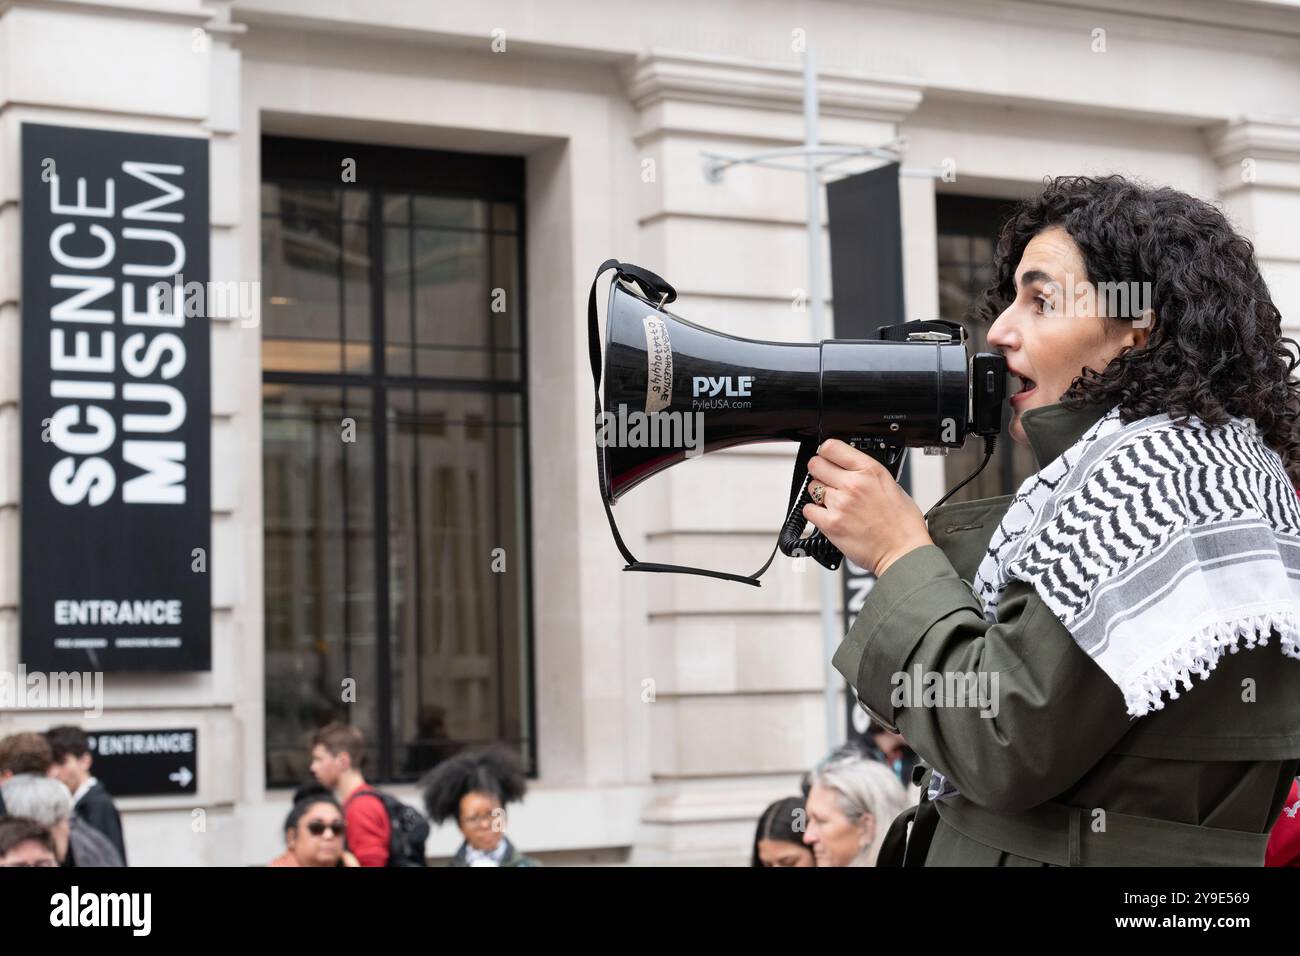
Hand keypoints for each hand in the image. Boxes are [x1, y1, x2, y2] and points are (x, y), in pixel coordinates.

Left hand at [802, 440, 932, 576]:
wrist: (903, 552)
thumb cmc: (903, 524)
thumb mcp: (893, 486)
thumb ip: (868, 475)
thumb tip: (852, 469)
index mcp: (870, 471)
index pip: (831, 447)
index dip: (826, 452)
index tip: (826, 457)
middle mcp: (853, 484)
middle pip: (815, 465)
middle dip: (819, 471)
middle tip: (825, 479)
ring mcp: (840, 504)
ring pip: (812, 488)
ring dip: (818, 494)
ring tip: (833, 502)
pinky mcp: (831, 524)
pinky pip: (808, 510)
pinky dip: (814, 513)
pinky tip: (827, 515)